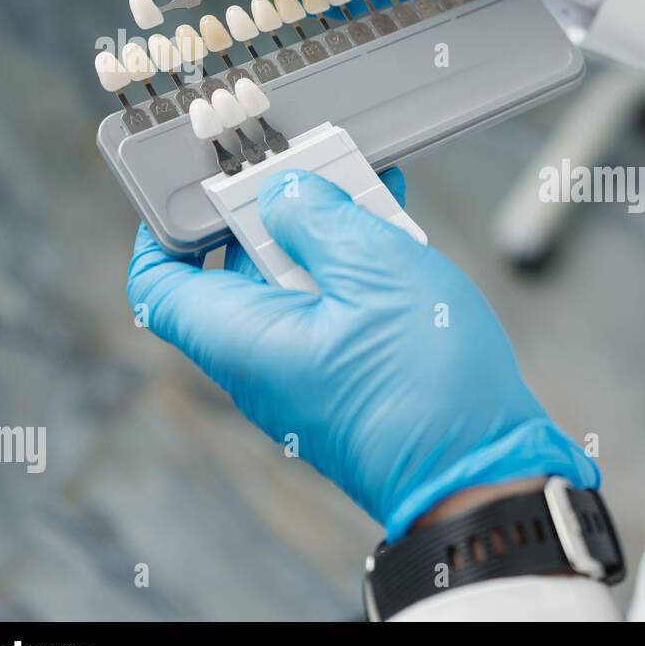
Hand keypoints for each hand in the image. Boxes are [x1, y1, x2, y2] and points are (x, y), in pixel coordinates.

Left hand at [126, 170, 597, 540]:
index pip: (161, 284)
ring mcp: (306, 377)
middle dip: (276, 213)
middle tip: (317, 171)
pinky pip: (333, 315)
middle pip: (240, 273)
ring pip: (296, 290)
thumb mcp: (376, 271)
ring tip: (375, 196)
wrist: (483, 474)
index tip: (198, 185)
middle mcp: (263, 364)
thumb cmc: (428, 386)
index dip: (166, 228)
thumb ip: (321, 220)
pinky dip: (356, 272)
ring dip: (329, 239)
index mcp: (245, 339)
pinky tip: (397, 237)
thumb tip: (286, 194)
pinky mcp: (348, 384)